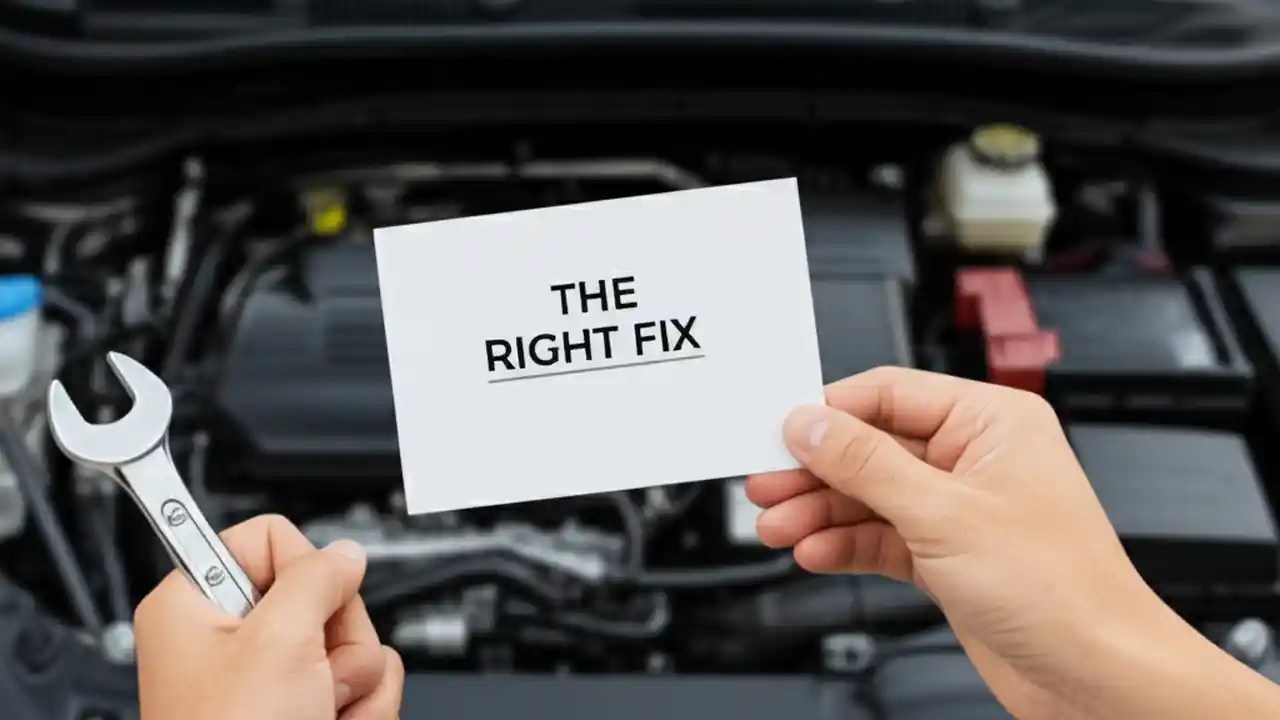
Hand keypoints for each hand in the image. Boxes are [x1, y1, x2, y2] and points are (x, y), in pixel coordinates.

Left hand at [134, 514, 403, 719]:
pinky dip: (363, 713)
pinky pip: (365, 687)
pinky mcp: (306, 712)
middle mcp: (233, 639)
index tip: (307, 604)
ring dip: (356, 685)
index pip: (272, 538)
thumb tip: (345, 553)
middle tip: (313, 676)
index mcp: (197, 604)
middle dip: (341, 639)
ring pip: (356, 646)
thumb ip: (318, 578)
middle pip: (327, 595)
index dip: (305, 569)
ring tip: (319, 716)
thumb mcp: (278, 641)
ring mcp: (273, 681)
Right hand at [748, 367, 1279, 718]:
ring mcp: (961, 510)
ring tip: (779, 527)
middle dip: (816, 471)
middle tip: (765, 486)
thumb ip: (866, 464)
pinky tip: (815, 552)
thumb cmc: (1062, 591)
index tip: (780, 433)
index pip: (890, 394)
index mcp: (991, 422)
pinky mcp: (948, 556)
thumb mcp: (943, 513)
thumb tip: (810, 424)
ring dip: (821, 512)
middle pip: (872, 447)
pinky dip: (846, 544)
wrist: (1096, 676)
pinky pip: (882, 537)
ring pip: (871, 496)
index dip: (830, 413)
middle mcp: (976, 459)